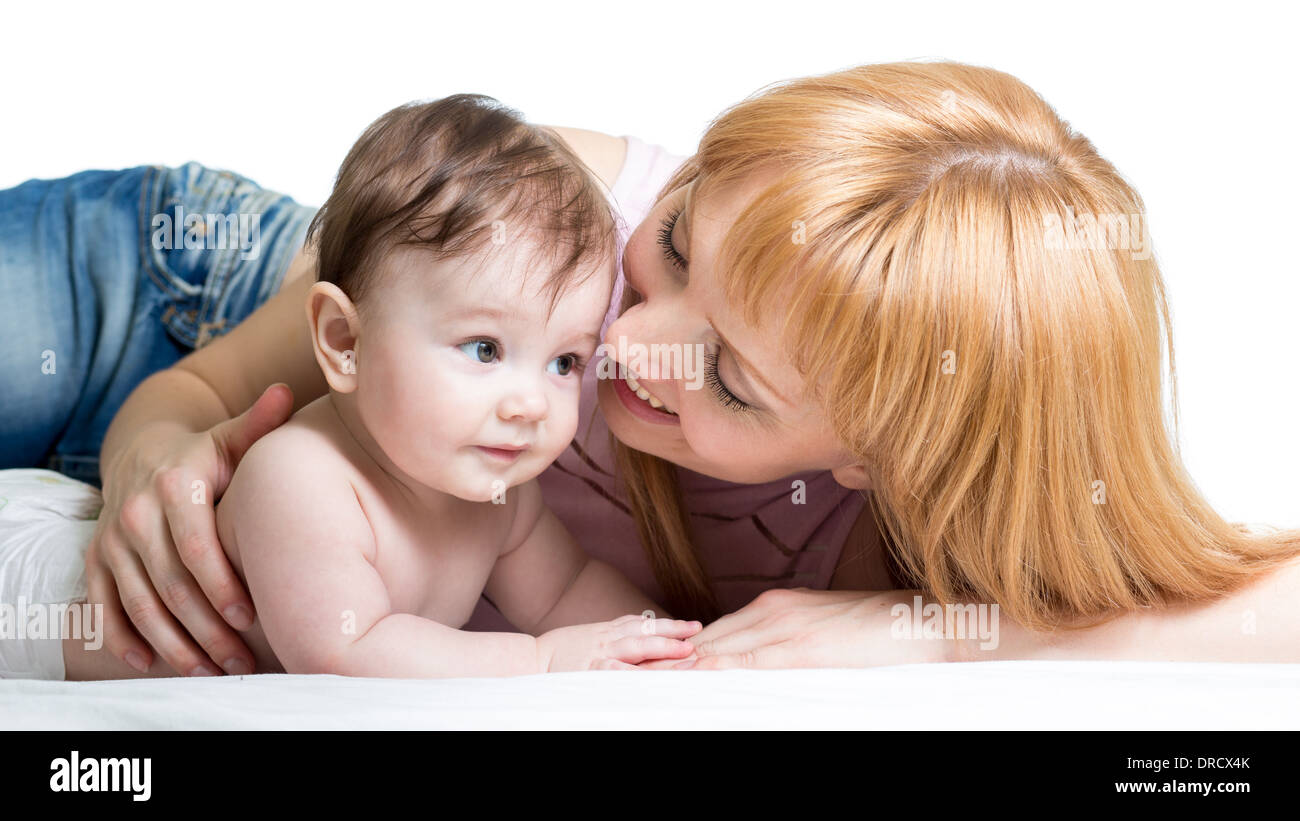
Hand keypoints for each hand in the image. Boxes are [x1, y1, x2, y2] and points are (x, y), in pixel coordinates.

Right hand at [86, 383, 294, 675]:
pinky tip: (151, 663)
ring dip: (174, 645)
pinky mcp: (97, 560)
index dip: (222, 585)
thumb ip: (259, 424)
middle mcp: (137, 515)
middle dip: (207, 629)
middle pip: (171, 585)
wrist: (141, 453)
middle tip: (241, 662)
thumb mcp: (230, 438)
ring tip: (211, 672)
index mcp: (174, 486)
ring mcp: (113, 541)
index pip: (196, 546)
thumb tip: (286, 393)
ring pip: (140, 604)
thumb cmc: (204, 455)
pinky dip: (124, 637)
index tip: (251, 618)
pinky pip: (105, 606)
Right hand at [537, 614, 700, 671]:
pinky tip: (652, 676)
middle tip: (696, 632)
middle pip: (646, 631)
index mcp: (607, 632)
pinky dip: (635, 672)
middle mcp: (607, 639)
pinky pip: (617, 671)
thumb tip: (641, 639)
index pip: (643, 624)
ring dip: (664, 648)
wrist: (529, 660)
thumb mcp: (589, 640)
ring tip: (687, 652)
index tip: (691, 626)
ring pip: (638, 647)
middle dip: (673, 632)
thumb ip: (613, 639)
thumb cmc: (561, 653)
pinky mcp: (590, 671)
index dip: (668, 625)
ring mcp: (600, 654)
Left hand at [636, 588, 949, 669]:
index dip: (678, 651)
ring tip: (640, 680)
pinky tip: (691, 680)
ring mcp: (785, 626)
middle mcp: (772, 611)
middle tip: (624, 673)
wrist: (925, 624)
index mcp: (775, 606)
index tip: (647, 665)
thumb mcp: (821, 630)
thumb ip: (785, 643)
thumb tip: (754, 664)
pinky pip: (749, 662)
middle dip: (666, 657)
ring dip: (678, 666)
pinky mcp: (803, 648)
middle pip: (705, 638)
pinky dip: (715, 670)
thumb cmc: (880, 630)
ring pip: (717, 648)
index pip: (713, 631)